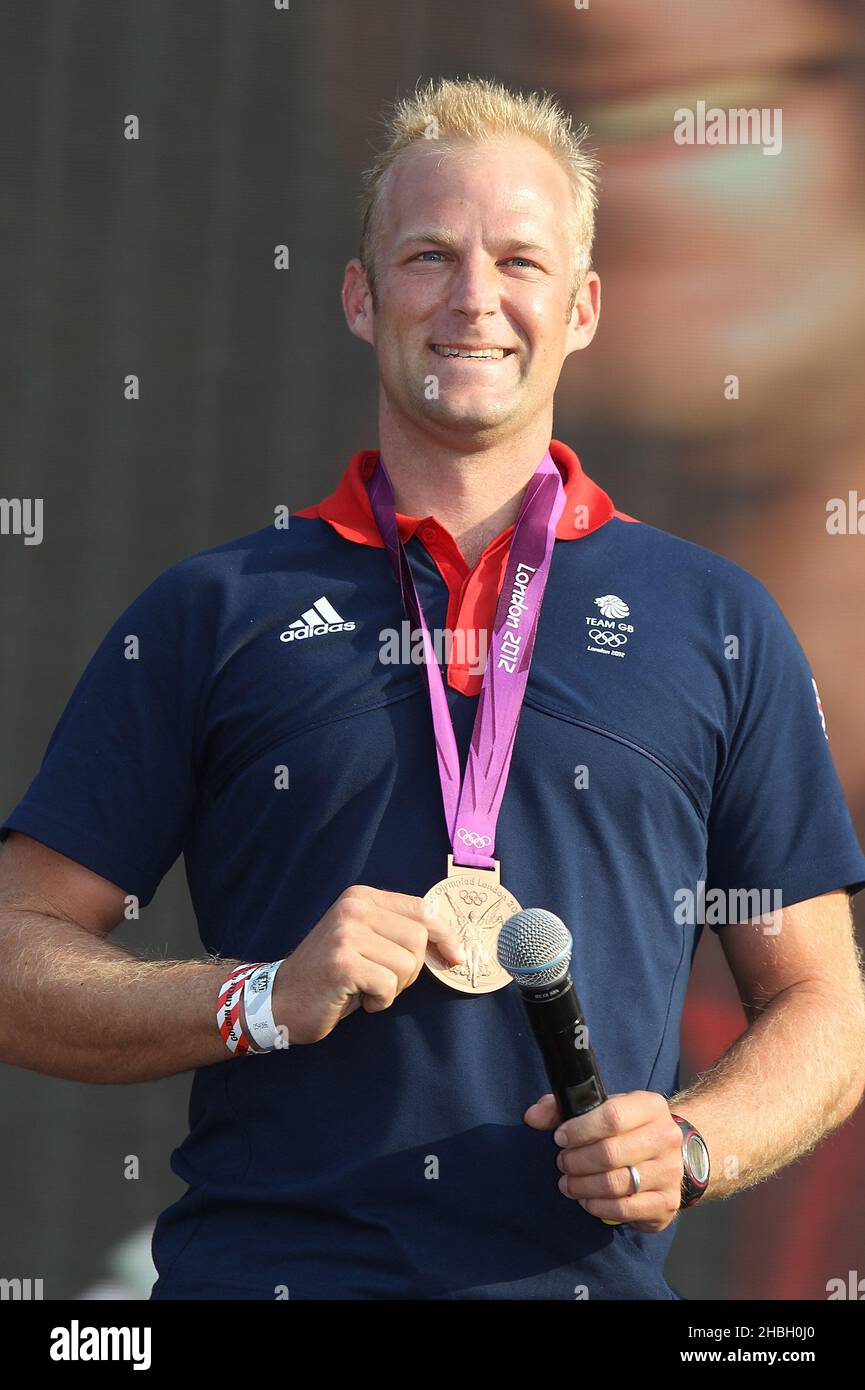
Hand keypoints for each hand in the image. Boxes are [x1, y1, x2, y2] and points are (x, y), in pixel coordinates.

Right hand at [271, 885, 464, 1043]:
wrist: (282, 1000)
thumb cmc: (333, 977)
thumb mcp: (366, 942)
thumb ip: (399, 933)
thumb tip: (451, 943)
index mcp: (361, 897)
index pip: (422, 908)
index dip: (446, 935)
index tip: (456, 957)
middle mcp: (353, 908)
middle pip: (418, 939)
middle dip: (410, 970)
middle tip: (383, 982)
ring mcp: (346, 933)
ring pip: (407, 964)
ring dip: (394, 987)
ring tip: (367, 989)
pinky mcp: (342, 962)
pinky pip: (388, 984)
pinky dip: (381, 1001)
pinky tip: (359, 999)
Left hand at [523, 1090, 684, 1231]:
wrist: (668, 1154)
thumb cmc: (626, 1129)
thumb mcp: (600, 1108)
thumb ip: (562, 1107)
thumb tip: (532, 1117)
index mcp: (650, 1106)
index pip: (612, 1116)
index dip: (579, 1130)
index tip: (559, 1138)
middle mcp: (666, 1137)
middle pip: (610, 1153)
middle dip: (576, 1161)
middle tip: (562, 1163)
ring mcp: (670, 1171)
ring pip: (615, 1183)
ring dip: (582, 1185)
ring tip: (568, 1183)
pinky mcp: (667, 1201)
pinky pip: (624, 1208)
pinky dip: (597, 1206)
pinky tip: (586, 1199)